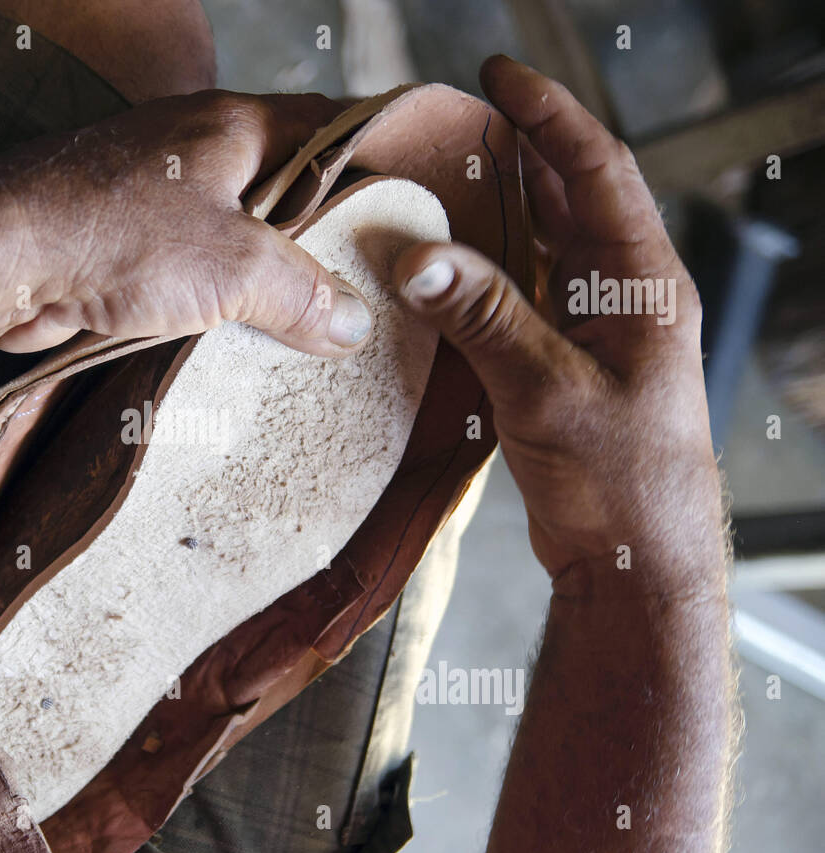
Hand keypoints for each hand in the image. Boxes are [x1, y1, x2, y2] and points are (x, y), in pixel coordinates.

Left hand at [0, 90, 376, 357]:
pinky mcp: (122, 243)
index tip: (405, 209)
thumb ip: (300, 291)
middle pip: (283, 187)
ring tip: (312, 327)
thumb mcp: (232, 265)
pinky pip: (189, 270)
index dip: (372, 162)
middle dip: (321, 239)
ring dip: (264, 278)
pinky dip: (215, 301)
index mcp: (234, 127)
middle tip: (367, 287)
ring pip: (234, 234)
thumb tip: (353, 324)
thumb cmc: (115, 234)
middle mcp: (196, 149)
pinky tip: (238, 339)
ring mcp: (155, 194)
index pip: (328, 128)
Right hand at [392, 55, 725, 597]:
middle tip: (456, 121)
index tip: (498, 76)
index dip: (549, 117)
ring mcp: (596, 330)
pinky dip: (484, 270)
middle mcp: (626, 294)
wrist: (635, 562)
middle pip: (571, 198)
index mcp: (647, 283)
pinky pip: (522, 295)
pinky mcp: (564, 364)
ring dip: (498, 209)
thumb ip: (488, 318)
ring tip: (441, 178)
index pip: (599, 171)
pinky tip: (444, 265)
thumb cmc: (622, 481)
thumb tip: (419, 257)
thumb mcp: (550, 392)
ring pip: (545, 246)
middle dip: (518, 152)